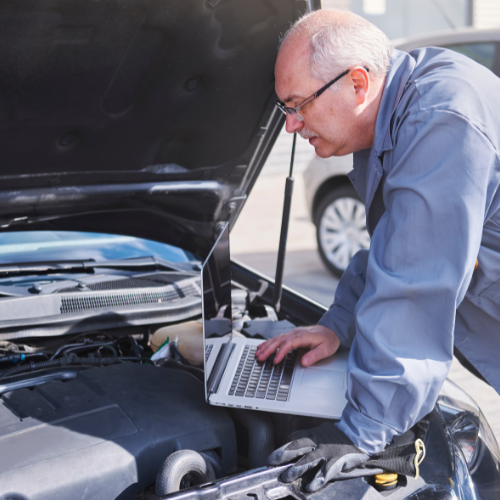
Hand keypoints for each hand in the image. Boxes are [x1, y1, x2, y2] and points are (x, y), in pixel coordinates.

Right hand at [255, 325, 339, 366]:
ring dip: (266, 346)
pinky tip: (263, 346)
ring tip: (257, 353)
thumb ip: (315, 355)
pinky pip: (278, 339)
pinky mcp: (292, 336)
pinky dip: (269, 343)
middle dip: (268, 349)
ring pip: (276, 339)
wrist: (331, 331)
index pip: (289, 343)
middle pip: (279, 340)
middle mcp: (296, 333)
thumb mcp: (326, 349)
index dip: (281, 352)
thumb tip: (305, 362)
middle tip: (260, 357)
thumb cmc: (328, 340)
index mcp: (303, 336)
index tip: (275, 360)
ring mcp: (293, 334)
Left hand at [268, 422, 425, 491]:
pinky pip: (326, 471)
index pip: (295, 440)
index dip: (282, 449)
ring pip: (309, 460)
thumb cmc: (339, 435)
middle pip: (298, 447)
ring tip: (287, 476)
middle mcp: (318, 442)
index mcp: (313, 435)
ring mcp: (327, 451)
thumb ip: (307, 438)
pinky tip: (310, 487)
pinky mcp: (337, 460)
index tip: (270, 459)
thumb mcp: (320, 432)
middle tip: (271, 464)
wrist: (361, 432)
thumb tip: (290, 442)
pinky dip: (317, 479)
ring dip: (297, 468)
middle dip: (283, 456)